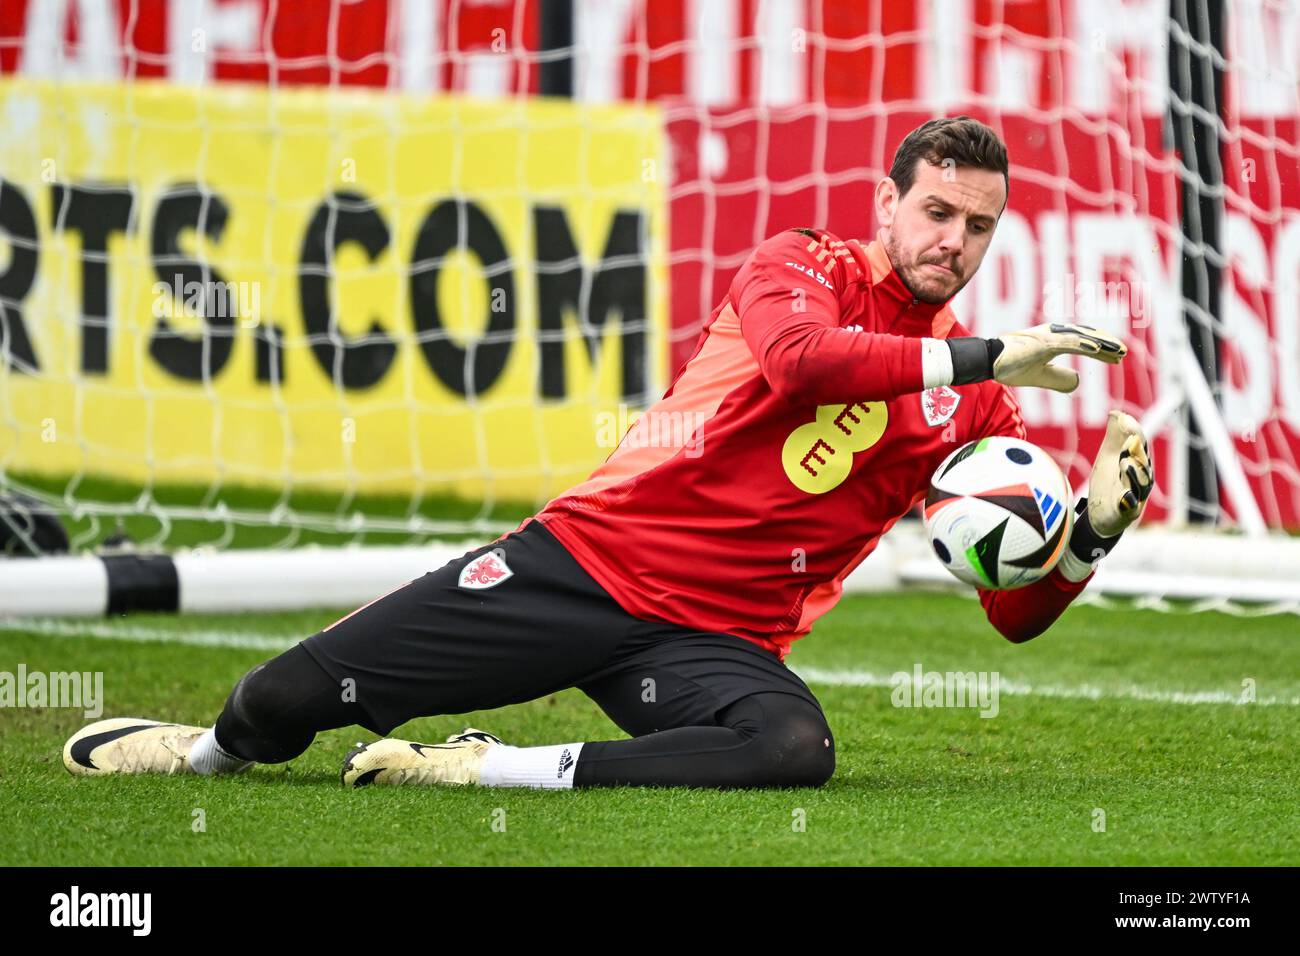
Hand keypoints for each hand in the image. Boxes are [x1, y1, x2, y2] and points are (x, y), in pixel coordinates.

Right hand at [993, 323, 1127, 392]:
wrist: (988, 361)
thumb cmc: (1009, 366)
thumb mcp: (1039, 376)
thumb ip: (1057, 379)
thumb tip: (1077, 382)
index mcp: (1053, 341)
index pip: (1084, 344)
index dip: (1102, 350)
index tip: (1117, 357)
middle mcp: (1054, 335)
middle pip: (1088, 337)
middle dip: (1107, 345)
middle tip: (1124, 353)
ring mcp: (1049, 337)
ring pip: (1083, 338)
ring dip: (1102, 343)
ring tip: (1118, 351)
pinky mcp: (1044, 342)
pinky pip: (1069, 343)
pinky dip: (1085, 345)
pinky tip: (1098, 350)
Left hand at [1087, 410, 1153, 536]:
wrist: (1102, 516)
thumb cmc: (1109, 482)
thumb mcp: (1109, 457)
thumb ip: (1114, 436)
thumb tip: (1116, 413)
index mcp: (1138, 463)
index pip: (1139, 445)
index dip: (1132, 432)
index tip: (1122, 419)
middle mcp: (1141, 479)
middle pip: (1143, 463)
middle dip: (1136, 451)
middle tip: (1127, 441)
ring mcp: (1136, 497)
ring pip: (1139, 485)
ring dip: (1133, 473)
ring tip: (1124, 462)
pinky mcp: (1126, 513)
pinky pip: (1129, 508)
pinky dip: (1128, 502)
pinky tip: (1123, 496)